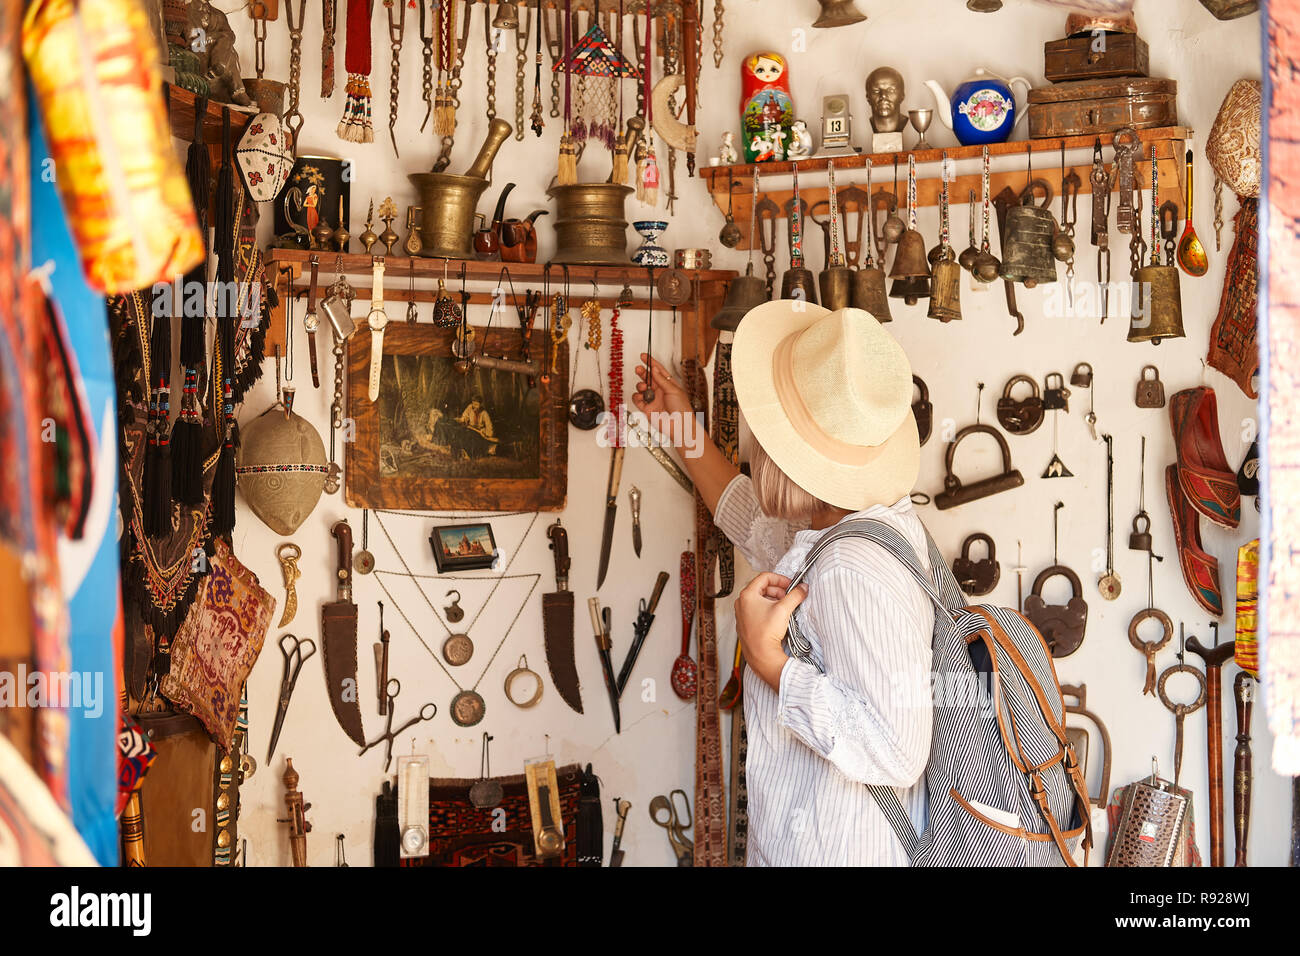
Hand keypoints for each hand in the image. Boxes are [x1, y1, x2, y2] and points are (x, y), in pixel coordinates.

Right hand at [630, 353, 696, 448]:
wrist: (679, 426)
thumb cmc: (682, 409)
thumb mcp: (673, 390)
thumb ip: (662, 379)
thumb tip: (654, 369)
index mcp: (669, 385)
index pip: (659, 371)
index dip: (651, 362)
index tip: (644, 356)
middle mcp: (660, 391)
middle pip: (648, 378)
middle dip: (642, 372)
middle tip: (638, 369)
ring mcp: (653, 400)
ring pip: (642, 388)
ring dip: (640, 385)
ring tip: (644, 387)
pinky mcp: (647, 409)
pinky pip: (638, 400)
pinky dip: (637, 397)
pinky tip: (641, 397)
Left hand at [734, 572, 806, 690]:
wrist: (761, 655)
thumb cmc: (766, 633)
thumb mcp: (784, 609)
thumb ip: (795, 595)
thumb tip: (803, 588)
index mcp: (747, 595)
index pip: (764, 577)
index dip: (780, 579)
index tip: (790, 585)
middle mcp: (741, 603)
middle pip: (762, 588)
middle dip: (778, 590)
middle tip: (788, 596)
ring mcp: (741, 614)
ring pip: (759, 599)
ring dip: (773, 600)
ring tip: (784, 607)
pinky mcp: (745, 624)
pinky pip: (756, 610)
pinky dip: (767, 609)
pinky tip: (776, 618)